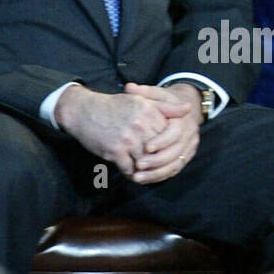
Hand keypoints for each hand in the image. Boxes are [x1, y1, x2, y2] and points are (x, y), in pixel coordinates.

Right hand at [54, 85, 180, 176]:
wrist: (84, 112)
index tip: (167, 150)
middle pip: (158, 149)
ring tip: (146, 171)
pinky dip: (132, 173)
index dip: (169, 144)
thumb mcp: (140, 100)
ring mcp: (127, 139)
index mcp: (148, 110)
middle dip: (159, 159)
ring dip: (146, 169)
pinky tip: (131, 172)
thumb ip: (166, 106)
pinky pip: (129, 168)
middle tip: (159, 166)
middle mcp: (140, 124)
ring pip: (146, 161)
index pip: (168, 133)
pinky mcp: (115, 151)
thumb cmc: (114, 107)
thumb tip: (188, 109)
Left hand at [122, 81, 201, 183]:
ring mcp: (189, 148)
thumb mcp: (157, 94)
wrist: (184, 109)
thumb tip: (130, 88)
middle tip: (138, 166)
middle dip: (157, 161)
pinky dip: (160, 176)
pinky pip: (174, 170)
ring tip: (138, 177)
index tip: (146, 148)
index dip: (161, 141)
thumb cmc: (166, 101)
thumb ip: (143, 92)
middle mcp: (190, 135)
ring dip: (157, 173)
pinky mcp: (185, 157)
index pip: (175, 133)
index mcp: (183, 119)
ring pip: (175, 164)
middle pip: (175, 152)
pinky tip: (145, 180)